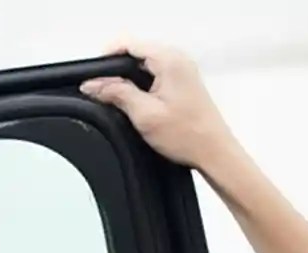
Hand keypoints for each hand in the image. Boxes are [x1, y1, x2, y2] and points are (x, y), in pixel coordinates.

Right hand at [81, 39, 238, 169]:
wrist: (214, 152)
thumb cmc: (188, 136)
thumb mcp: (143, 114)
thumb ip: (116, 93)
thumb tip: (93, 84)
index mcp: (170, 60)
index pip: (129, 44)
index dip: (107, 58)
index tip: (93, 76)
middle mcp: (178, 59)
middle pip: (136, 53)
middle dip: (116, 70)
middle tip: (102, 91)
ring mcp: (182, 69)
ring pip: (144, 64)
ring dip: (128, 79)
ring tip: (118, 99)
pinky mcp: (183, 82)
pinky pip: (155, 74)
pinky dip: (141, 84)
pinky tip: (136, 103)